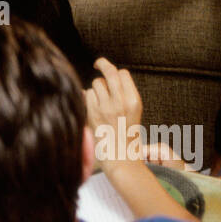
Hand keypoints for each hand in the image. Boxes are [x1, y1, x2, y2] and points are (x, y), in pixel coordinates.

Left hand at [84, 57, 143, 175]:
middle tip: (98, 63)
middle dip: (102, 63)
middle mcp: (121, 101)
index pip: (123, 73)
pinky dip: (87, 98)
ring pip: (96, 83)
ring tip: (100, 101)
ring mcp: (106, 107)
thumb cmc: (127, 136)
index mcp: (134, 100)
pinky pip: (86, 94)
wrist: (121, 158)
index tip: (111, 72)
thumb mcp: (133, 113)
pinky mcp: (93, 114)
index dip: (116, 73)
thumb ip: (124, 95)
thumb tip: (109, 77)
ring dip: (96, 88)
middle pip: (109, 71)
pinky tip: (92, 106)